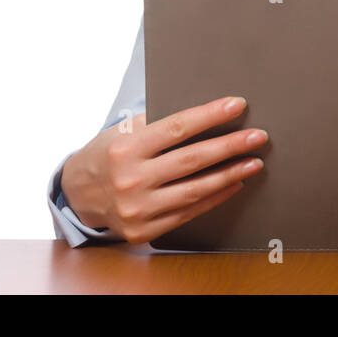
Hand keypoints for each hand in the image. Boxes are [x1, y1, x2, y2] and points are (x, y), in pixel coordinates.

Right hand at [61, 95, 266, 244]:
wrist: (78, 194)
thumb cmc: (108, 154)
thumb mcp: (123, 131)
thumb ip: (157, 123)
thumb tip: (205, 111)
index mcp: (125, 149)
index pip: (177, 128)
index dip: (210, 115)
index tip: (238, 105)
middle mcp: (130, 181)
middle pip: (192, 160)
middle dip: (230, 146)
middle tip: (259, 136)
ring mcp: (137, 210)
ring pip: (195, 190)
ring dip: (230, 174)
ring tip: (254, 161)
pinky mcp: (144, 230)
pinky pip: (188, 212)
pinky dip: (215, 197)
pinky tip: (234, 183)